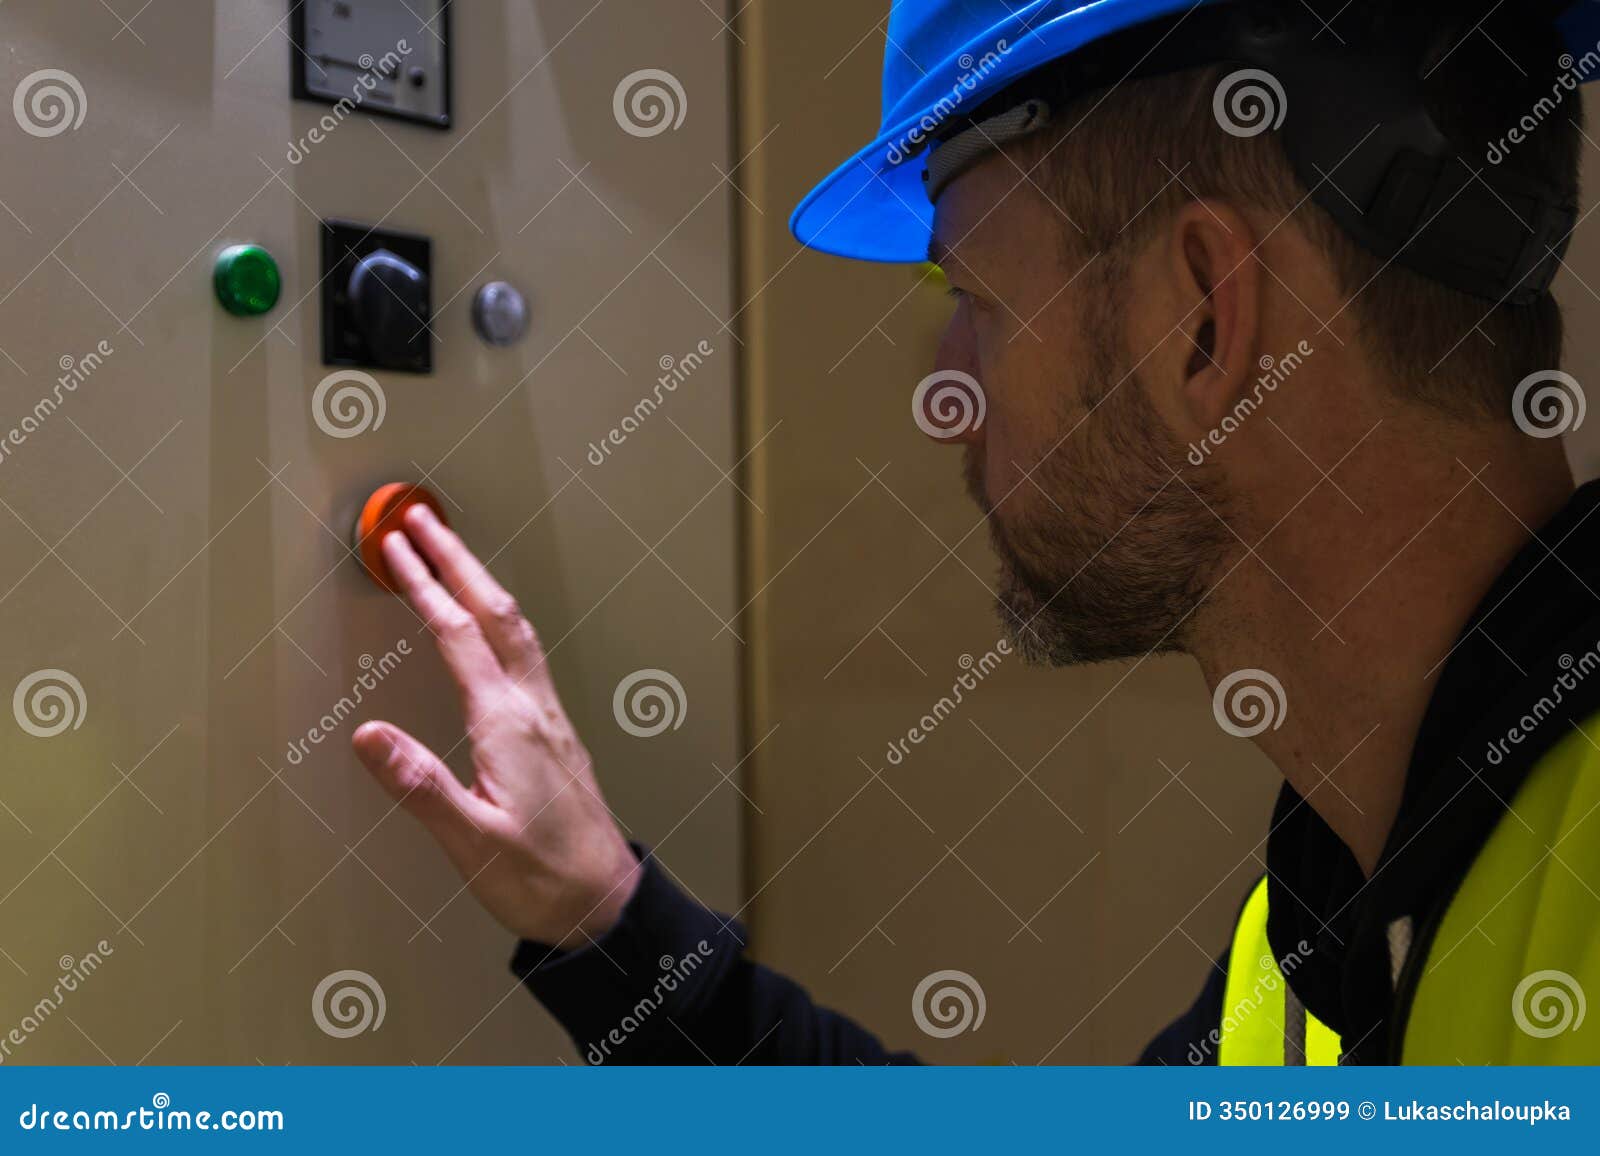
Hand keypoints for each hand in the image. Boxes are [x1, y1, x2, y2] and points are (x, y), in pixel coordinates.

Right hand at [350, 502, 640, 948]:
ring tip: (451, 552)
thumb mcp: (473, 841)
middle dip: (456, 558)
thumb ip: (421, 786)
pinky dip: (498, 618)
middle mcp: (534, 708)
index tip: (394, 545)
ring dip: (481, 582)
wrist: (605, 903)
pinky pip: (525, 653)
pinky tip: (491, 625)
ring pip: (516, 627)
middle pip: (495, 612)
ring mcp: (550, 716)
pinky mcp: (556, 732)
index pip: (459, 635)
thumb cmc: (543, 879)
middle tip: (421, 518)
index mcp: (508, 724)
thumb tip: (367, 737)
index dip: (425, 584)